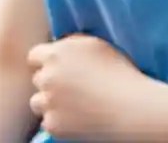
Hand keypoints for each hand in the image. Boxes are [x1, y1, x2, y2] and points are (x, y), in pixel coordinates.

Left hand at [27, 34, 154, 140]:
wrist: (133, 108)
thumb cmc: (121, 74)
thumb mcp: (96, 45)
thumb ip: (71, 43)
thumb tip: (58, 44)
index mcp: (56, 54)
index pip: (34, 56)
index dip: (45, 63)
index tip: (58, 70)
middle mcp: (48, 76)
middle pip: (38, 79)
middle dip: (50, 83)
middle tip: (72, 90)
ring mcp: (49, 101)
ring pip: (38, 102)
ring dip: (50, 103)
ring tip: (73, 106)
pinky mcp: (54, 124)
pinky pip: (48, 122)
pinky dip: (59, 122)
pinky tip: (78, 120)